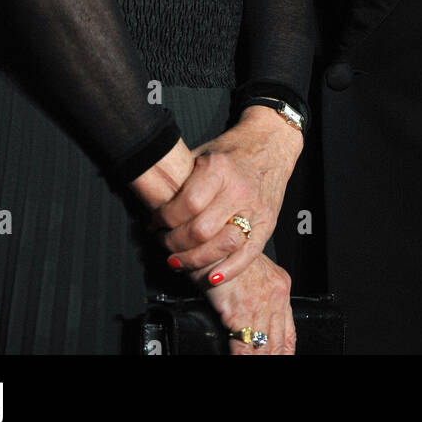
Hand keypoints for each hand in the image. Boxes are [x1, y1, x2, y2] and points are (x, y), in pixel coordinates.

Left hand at [156, 105, 302, 284]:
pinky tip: (211, 276)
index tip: (153, 222)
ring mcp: (255, 208)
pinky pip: (248, 254)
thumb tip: (150, 198)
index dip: (163, 219)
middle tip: (163, 242)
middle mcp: (238, 189)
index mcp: (218, 168)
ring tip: (179, 259)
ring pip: (223, 245)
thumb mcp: (202, 153)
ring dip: (195, 260)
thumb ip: (181, 177)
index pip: (186, 204)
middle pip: (201, 230)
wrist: (270, 145)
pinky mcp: (267, 223)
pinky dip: (229, 270)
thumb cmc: (231, 151)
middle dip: (174, 243)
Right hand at [206, 253, 295, 356]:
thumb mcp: (255, 270)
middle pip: (279, 344)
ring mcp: (259, 306)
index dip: (285, 352)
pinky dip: (242, 357)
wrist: (216, 240)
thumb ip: (262, 293)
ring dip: (258, 358)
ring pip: (263, 349)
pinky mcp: (239, 312)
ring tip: (254, 362)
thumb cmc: (229, 253)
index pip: (289, 332)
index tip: (283, 358)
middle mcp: (275, 297)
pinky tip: (239, 359)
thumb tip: (258, 317)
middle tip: (268, 365)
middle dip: (274, 358)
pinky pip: (243, 347)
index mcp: (281, 286)